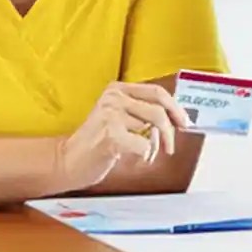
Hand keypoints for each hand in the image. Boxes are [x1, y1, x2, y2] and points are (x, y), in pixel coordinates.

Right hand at [60, 81, 190, 190]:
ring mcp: (111, 114)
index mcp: (117, 89)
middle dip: (170, 130)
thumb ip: (141, 113)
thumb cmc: (96, 143)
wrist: (68, 161)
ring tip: (147, 154)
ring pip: (153, 128)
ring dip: (155, 146)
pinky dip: (146, 155)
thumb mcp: (119, 119)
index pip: (157, 92)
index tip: (184, 122)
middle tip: (171, 146)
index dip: (175, 108)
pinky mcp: (111, 134)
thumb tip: (176, 118)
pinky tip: (136, 158)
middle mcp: (114, 97)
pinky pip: (144, 144)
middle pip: (159, 109)